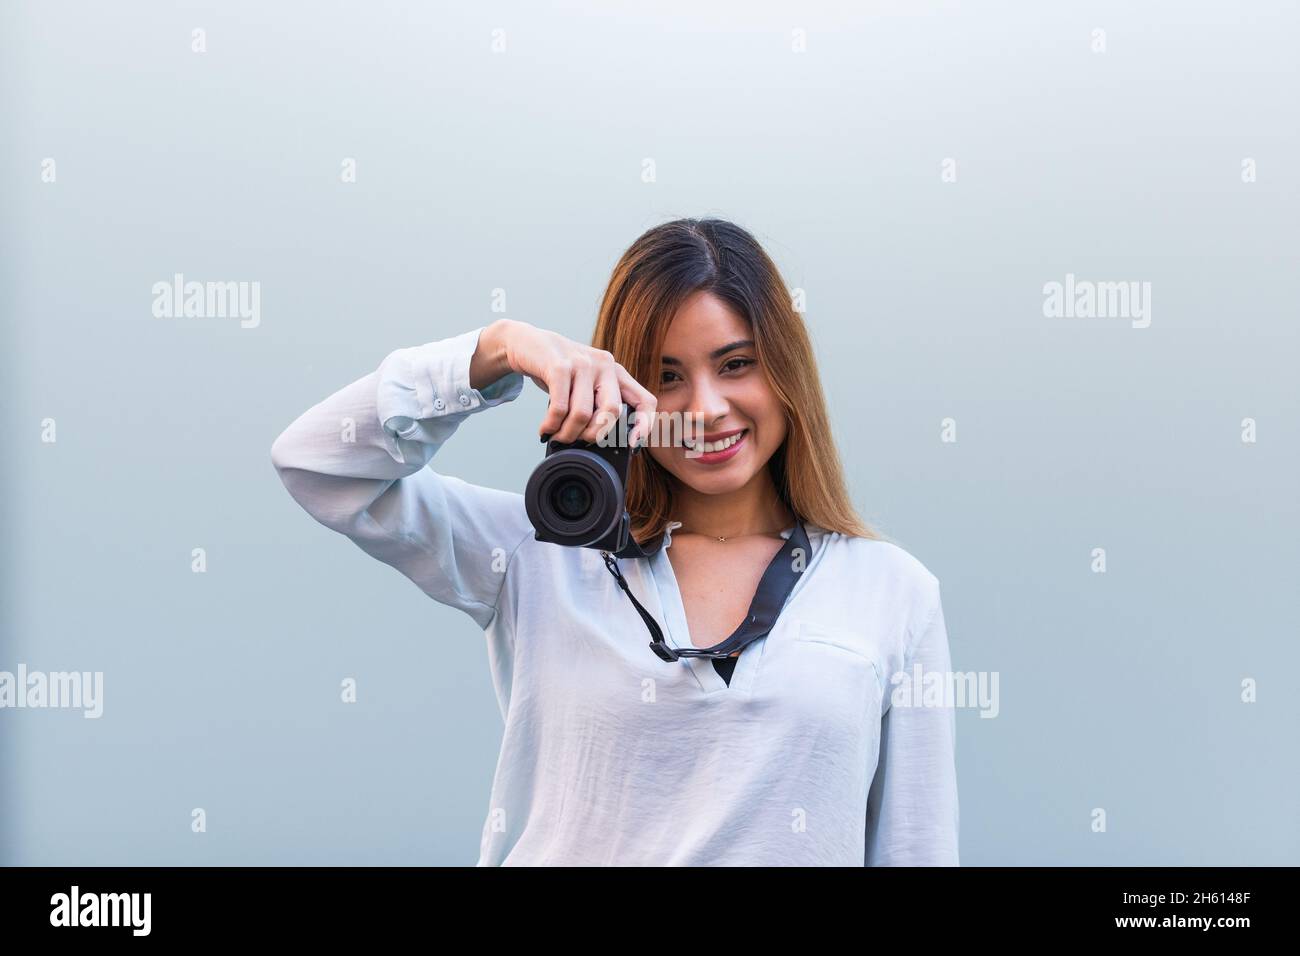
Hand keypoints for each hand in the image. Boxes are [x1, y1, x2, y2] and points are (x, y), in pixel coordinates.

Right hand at [496, 320, 657, 446]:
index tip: (633, 445)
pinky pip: (560, 408)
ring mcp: (582, 363)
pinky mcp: (559, 366)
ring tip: (556, 435)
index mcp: (616, 372)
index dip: (645, 425)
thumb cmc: (557, 370)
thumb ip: (597, 403)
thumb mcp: (584, 383)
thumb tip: (599, 440)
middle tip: (577, 440)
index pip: (645, 400)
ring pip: (583, 414)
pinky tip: (545, 428)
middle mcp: (604, 365)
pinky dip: (551, 425)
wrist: (526, 343)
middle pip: (612, 412)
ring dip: (567, 433)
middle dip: (593, 435)